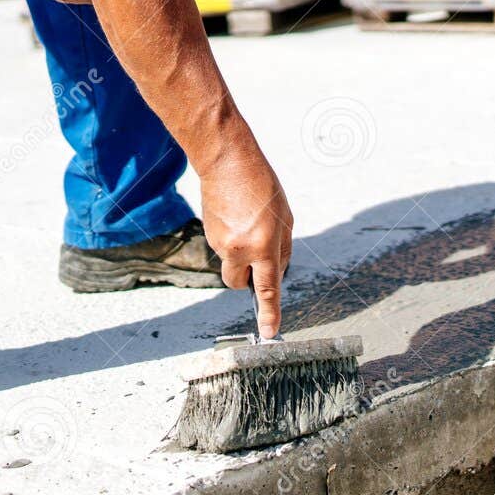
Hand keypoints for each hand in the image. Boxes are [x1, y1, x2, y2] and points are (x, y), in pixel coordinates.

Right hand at [200, 145, 292, 338]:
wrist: (225, 161)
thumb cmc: (261, 186)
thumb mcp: (285, 216)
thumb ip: (282, 248)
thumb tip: (276, 272)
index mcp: (264, 245)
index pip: (267, 289)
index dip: (269, 313)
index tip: (269, 332)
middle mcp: (239, 249)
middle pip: (239, 284)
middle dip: (247, 279)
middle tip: (256, 258)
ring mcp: (221, 243)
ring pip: (231, 264)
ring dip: (241, 253)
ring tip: (247, 222)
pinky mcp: (209, 234)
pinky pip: (224, 247)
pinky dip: (232, 238)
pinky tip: (236, 215)